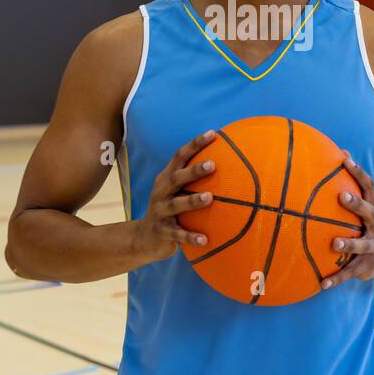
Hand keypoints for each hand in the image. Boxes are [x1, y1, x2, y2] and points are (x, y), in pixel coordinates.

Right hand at [130, 130, 217, 262]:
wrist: (144, 239)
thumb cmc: (169, 210)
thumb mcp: (175, 192)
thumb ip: (192, 180)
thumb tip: (229, 165)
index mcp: (165, 179)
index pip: (179, 157)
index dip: (195, 144)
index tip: (213, 134)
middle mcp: (161, 192)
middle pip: (176, 178)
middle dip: (193, 171)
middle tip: (212, 164)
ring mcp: (160, 212)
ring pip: (176, 205)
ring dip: (193, 201)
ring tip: (210, 198)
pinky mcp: (162, 232)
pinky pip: (178, 234)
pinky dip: (191, 237)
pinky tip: (205, 240)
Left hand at [322, 150, 373, 289]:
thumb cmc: (365, 225)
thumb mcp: (364, 207)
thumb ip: (350, 185)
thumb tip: (337, 152)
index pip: (368, 186)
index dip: (358, 172)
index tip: (344, 158)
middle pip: (369, 213)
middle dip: (356, 205)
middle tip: (341, 196)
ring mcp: (373, 247)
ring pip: (361, 246)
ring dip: (348, 244)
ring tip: (334, 244)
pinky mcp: (366, 267)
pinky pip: (349, 272)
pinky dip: (336, 278)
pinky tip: (321, 284)